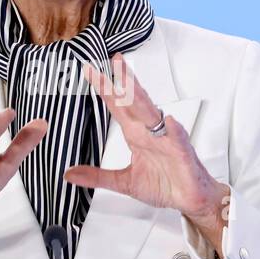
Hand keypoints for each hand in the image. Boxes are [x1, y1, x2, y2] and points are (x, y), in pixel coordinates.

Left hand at [65, 53, 229, 251]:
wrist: (190, 199)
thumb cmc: (164, 184)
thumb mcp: (123, 181)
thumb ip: (97, 176)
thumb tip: (69, 174)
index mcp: (136, 134)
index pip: (117, 105)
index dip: (104, 87)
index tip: (90, 70)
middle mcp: (150, 131)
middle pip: (135, 100)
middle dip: (125, 79)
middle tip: (115, 59)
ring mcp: (167, 139)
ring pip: (153, 113)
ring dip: (142, 97)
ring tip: (130, 82)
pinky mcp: (182, 153)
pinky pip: (178, 139)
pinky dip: (174, 130)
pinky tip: (170, 122)